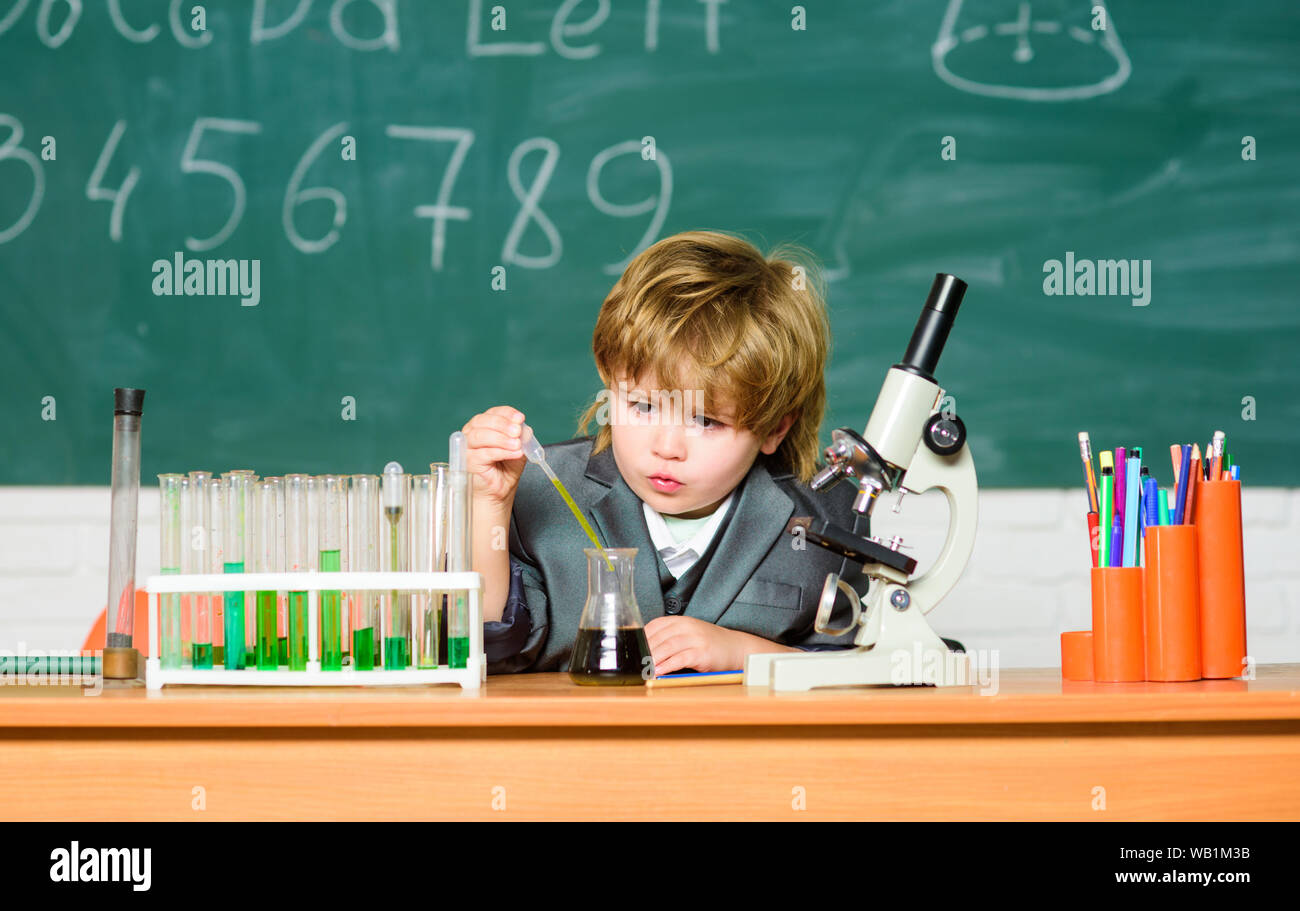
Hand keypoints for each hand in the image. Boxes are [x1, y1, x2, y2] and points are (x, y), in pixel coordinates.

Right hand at [462, 405, 529, 505]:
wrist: (500, 490)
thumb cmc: (506, 468)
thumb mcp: (519, 448)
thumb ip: (522, 437)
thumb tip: (525, 429)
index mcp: (484, 425)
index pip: (492, 413)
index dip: (507, 414)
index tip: (520, 418)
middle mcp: (471, 433)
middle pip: (482, 421)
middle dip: (502, 424)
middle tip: (517, 431)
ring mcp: (467, 447)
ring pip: (480, 435)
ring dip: (501, 438)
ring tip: (517, 445)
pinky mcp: (468, 462)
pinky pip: (483, 453)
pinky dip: (501, 452)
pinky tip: (514, 453)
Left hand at [644, 616, 796, 675]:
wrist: (735, 648)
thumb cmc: (709, 644)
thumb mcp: (688, 634)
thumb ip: (668, 638)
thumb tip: (644, 652)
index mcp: (680, 620)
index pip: (653, 627)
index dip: (640, 639)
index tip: (630, 651)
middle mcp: (687, 626)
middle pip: (658, 638)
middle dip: (643, 652)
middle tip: (633, 665)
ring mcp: (695, 638)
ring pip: (667, 647)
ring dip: (652, 659)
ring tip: (642, 669)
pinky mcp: (702, 652)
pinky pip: (680, 658)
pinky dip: (667, 666)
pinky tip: (658, 672)